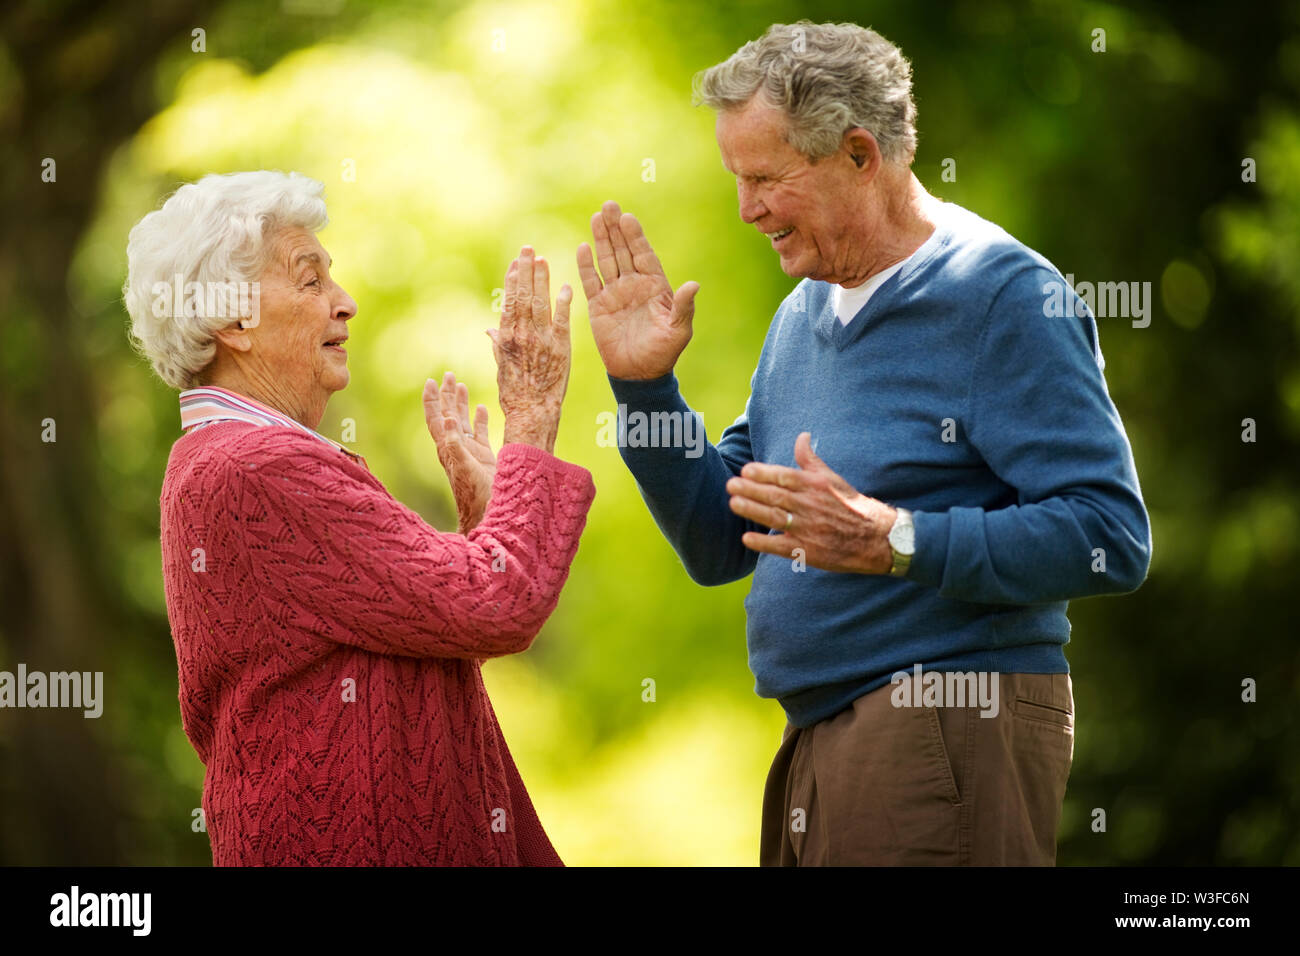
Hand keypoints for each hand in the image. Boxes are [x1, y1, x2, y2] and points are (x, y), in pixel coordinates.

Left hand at [424, 372, 495, 533]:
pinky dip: (479, 419)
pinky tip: (481, 408)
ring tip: (460, 385)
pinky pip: (479, 433)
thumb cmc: (476, 495)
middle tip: (447, 375)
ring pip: (462, 422)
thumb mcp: (465, 468)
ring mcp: (469, 452)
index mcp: (448, 448)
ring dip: (461, 404)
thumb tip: (449, 419)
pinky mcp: (483, 457)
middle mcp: (455, 447)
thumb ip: (456, 445)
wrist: (488, 513)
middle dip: (446, 395)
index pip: (436, 419)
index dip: (433, 401)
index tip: (430, 382)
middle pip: (448, 415)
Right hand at [487, 246, 572, 453]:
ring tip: (543, 260)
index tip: (515, 262)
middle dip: (526, 270)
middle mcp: (522, 334)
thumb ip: (497, 343)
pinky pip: (563, 319)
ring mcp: (542, 339)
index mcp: (506, 336)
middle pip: (523, 295)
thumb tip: (489, 328)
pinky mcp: (561, 347)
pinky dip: (563, 302)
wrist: (532, 411)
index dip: (512, 279)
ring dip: (542, 279)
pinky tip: (565, 287)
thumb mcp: (501, 366)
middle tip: (529, 249)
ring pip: (541, 302)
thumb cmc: (514, 392)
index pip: (508, 300)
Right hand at [577, 199, 698, 379]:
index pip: (644, 255)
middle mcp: (634, 284)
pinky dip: (586, 265)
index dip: (636, 237)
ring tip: (596, 217)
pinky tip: (583, 246)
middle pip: (624, 251)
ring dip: (601, 239)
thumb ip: (683, 307)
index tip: (629, 218)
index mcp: (655, 286)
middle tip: (609, 205)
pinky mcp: (599, 305)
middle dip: (616, 229)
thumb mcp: (679, 330)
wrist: (639, 374)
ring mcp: (616, 293)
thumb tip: (694, 285)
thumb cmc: (664, 352)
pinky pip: (591, 281)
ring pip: (607, 260)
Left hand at [725, 432, 897, 573]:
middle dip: (751, 490)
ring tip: (734, 504)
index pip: (785, 476)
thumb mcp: (832, 478)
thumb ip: (810, 459)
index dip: (764, 473)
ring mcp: (808, 529)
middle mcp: (811, 506)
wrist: (875, 538)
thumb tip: (801, 435)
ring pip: (775, 518)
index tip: (745, 469)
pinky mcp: (808, 551)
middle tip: (730, 484)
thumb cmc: (851, 505)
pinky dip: (764, 543)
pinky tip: (747, 539)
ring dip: (752, 510)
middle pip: (776, 496)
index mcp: (815, 486)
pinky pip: (782, 546)